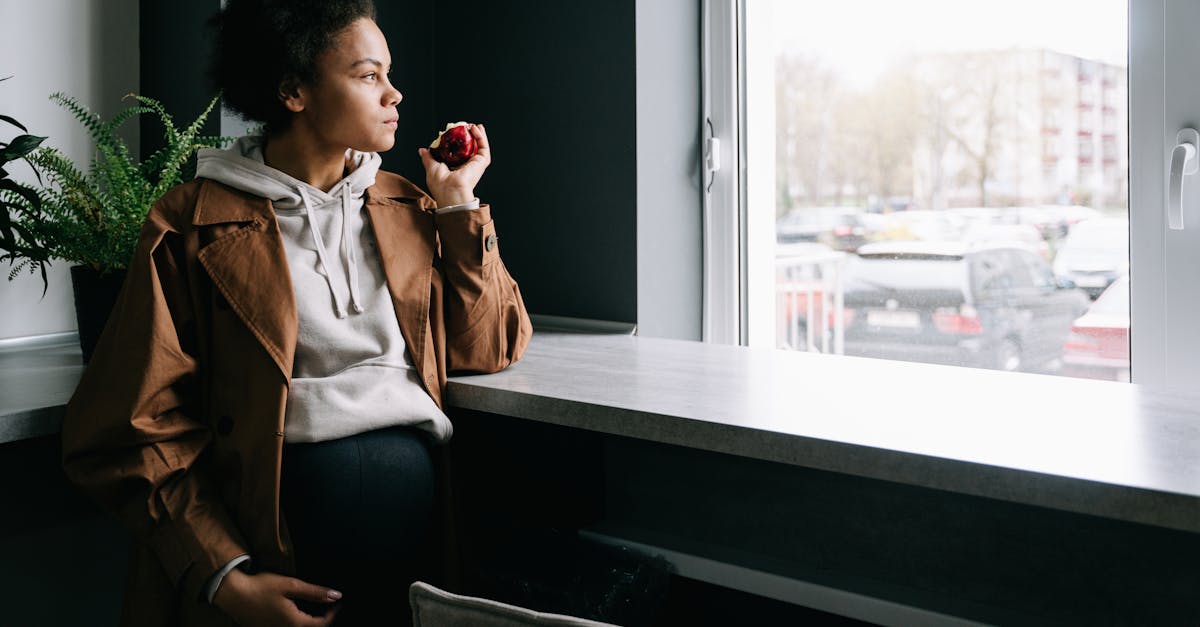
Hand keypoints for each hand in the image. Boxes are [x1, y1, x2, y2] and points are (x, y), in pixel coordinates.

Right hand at [213, 568, 342, 626]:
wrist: (233, 594)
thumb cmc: (261, 587)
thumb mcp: (291, 585)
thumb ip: (314, 593)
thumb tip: (336, 596)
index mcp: (294, 622)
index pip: (321, 624)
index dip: (332, 615)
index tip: (337, 604)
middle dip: (321, 621)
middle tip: (327, 608)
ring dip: (307, 623)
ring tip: (313, 611)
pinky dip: (295, 624)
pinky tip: (294, 614)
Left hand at [418, 123, 491, 207]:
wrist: (450, 190)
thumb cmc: (440, 184)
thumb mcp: (431, 167)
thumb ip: (428, 157)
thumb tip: (422, 150)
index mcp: (456, 168)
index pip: (459, 152)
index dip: (459, 142)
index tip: (456, 133)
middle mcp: (467, 166)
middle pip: (471, 148)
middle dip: (470, 137)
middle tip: (466, 127)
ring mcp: (475, 164)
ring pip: (479, 146)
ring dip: (478, 135)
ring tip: (473, 125)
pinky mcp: (481, 162)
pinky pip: (484, 147)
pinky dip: (481, 137)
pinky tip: (475, 128)